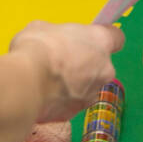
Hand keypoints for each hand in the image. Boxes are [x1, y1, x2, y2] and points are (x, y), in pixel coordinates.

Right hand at [9, 20, 124, 122]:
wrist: (26, 83)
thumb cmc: (37, 47)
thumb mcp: (43, 27)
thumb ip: (58, 35)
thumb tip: (52, 42)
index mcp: (100, 41)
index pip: (117, 38)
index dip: (102, 38)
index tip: (89, 39)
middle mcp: (104, 70)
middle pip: (101, 66)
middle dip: (85, 64)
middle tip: (61, 61)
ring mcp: (92, 94)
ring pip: (87, 87)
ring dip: (73, 84)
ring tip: (47, 81)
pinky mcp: (74, 113)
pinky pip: (70, 104)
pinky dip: (59, 100)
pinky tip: (40, 95)